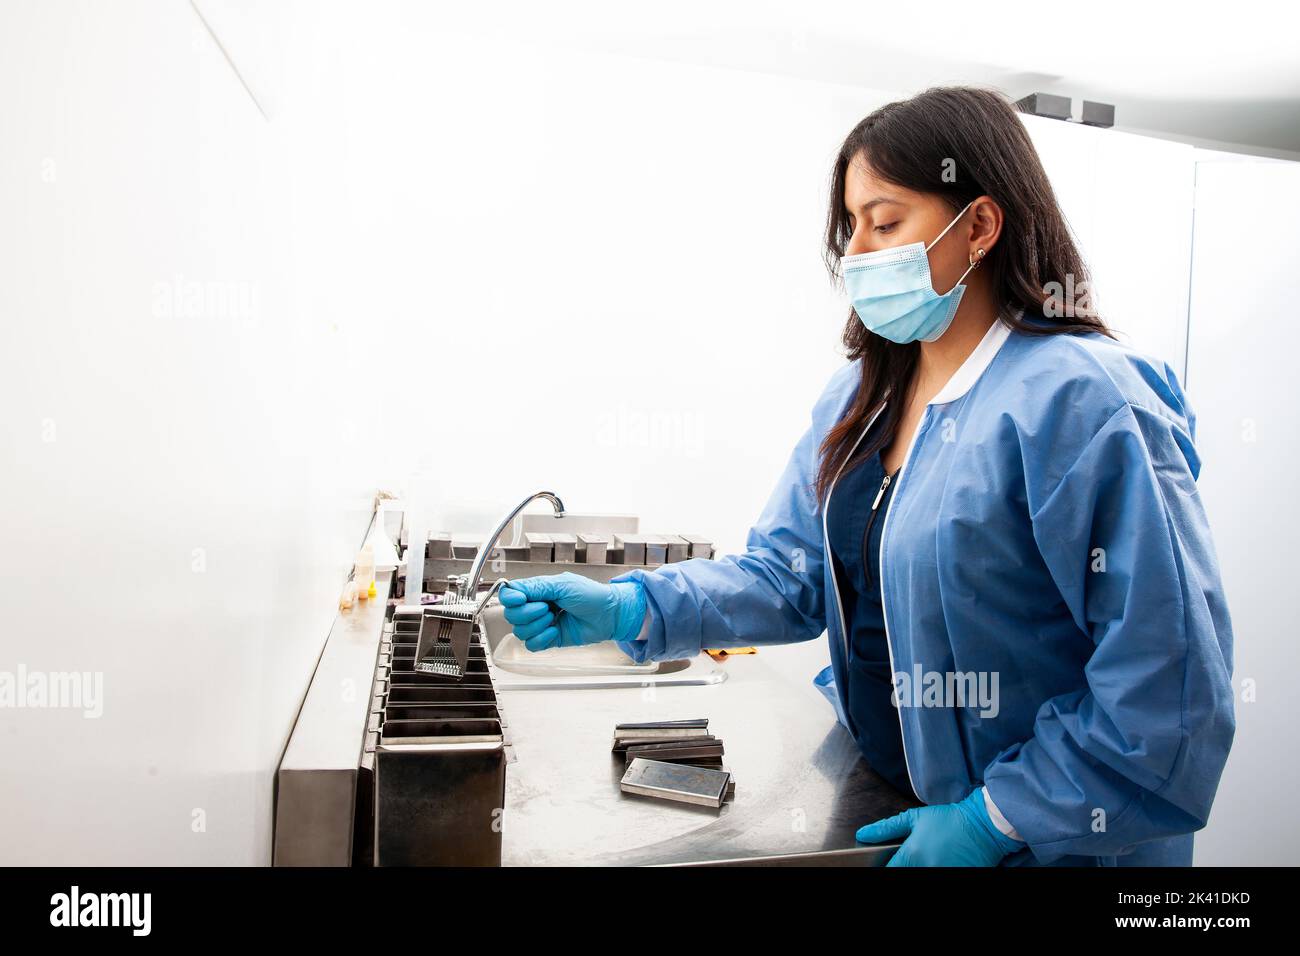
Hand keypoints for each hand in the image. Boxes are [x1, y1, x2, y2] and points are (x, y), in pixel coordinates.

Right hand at [498, 572, 646, 650]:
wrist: (609, 614)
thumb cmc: (591, 595)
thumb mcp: (562, 585)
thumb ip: (536, 587)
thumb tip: (513, 590)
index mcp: (537, 590)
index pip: (509, 595)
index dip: (510, 599)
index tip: (521, 599)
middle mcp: (536, 607)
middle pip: (512, 615)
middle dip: (528, 613)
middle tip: (547, 608)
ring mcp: (541, 624)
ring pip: (520, 631)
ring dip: (536, 626)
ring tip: (554, 618)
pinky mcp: (548, 640)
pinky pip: (531, 645)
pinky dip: (541, 639)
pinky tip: (554, 632)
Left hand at [855, 789, 1021, 866]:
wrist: (983, 826)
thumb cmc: (949, 820)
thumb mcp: (915, 818)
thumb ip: (886, 828)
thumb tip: (862, 834)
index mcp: (912, 854)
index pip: (889, 871)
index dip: (886, 867)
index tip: (891, 862)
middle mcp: (925, 869)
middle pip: (904, 875)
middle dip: (904, 867)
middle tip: (915, 857)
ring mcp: (942, 875)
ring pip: (920, 878)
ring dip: (920, 868)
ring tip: (931, 856)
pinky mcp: (957, 878)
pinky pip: (938, 878)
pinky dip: (935, 869)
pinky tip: (940, 860)